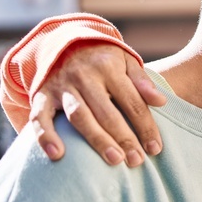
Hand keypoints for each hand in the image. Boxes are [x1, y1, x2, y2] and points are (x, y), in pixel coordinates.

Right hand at [30, 41, 166, 165]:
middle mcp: (84, 76)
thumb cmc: (103, 59)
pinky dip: (46, 136)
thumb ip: (142, 81)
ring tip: (114, 160)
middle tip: (136, 161)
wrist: (63, 41)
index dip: (145, 126)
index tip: (155, 148)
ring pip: (80, 116)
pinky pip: (40, 118)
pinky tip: (57, 155)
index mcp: (109, 68)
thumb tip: (161, 101)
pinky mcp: (41, 95)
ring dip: (97, 140)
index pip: (132, 101)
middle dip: (124, 138)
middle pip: (107, 112)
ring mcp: (61, 86)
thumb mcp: (126, 61)